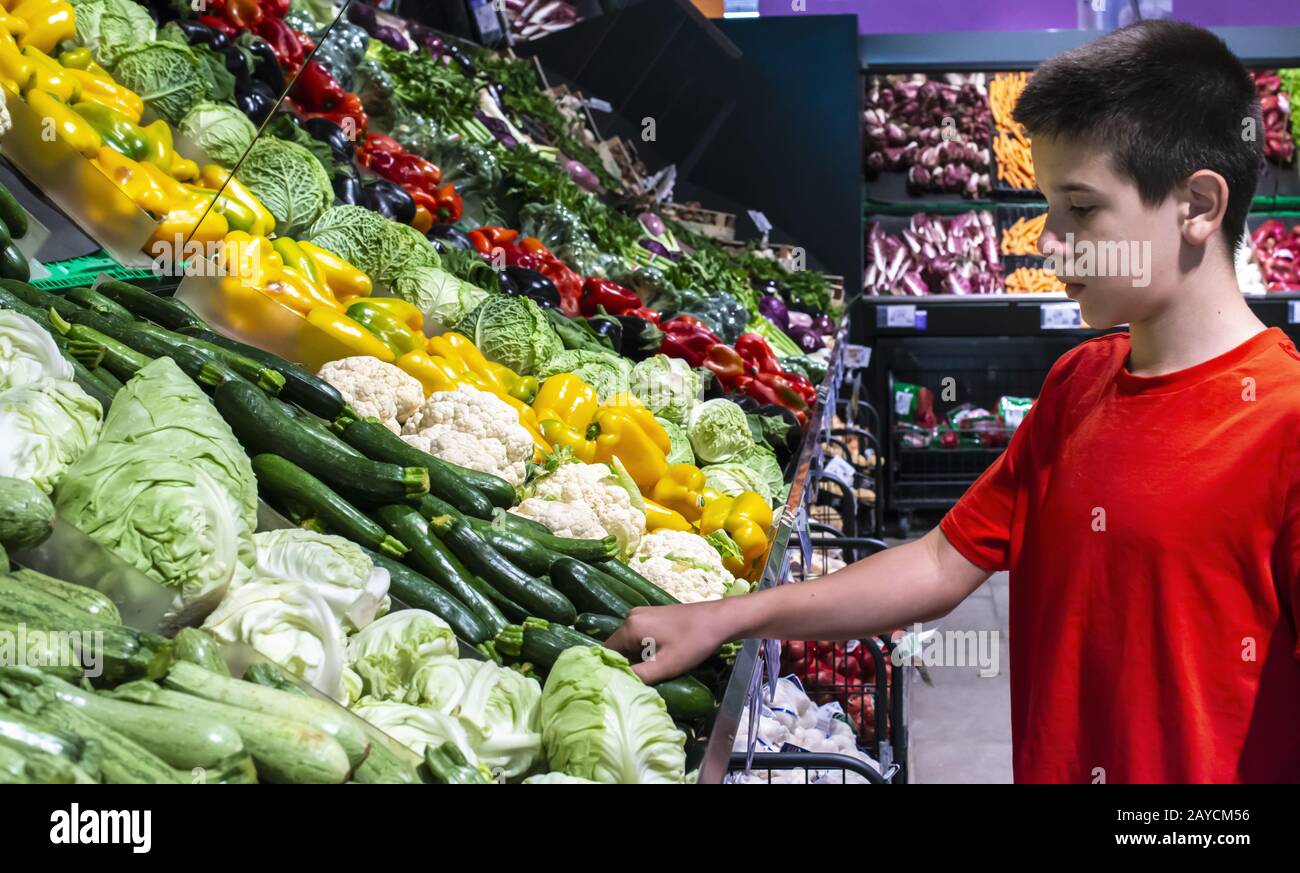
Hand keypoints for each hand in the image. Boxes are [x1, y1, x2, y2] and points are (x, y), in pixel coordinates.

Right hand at [604, 601, 731, 684]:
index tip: (620, 685)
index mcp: (630, 626)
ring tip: (649, 673)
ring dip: (637, 659)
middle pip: (618, 648)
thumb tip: (615, 683)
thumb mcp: (665, 665)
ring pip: (629, 643)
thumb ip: (638, 675)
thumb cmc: (693, 643)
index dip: (612, 670)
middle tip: (638, 683)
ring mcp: (642, 614)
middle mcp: (631, 616)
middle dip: (626, 665)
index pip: (607, 652)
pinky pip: (640, 637)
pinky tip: (658, 660)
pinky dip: (644, 650)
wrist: (719, 620)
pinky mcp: (653, 615)